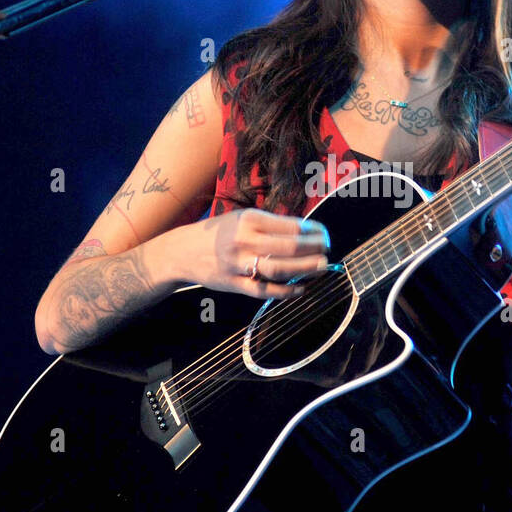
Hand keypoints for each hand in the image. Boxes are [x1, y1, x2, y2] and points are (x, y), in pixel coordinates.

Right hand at [183, 207, 331, 299]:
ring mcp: (238, 264)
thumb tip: (305, 231)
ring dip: (305, 269)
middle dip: (314, 249)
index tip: (324, 234)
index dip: (312, 231)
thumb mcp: (241, 218)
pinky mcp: (233, 283)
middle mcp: (244, 240)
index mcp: (249, 220)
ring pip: (279, 269)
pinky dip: (284, 292)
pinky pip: (263, 290)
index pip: (290, 226)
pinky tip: (300, 289)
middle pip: (289, 247)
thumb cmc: (219, 233)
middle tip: (327, 250)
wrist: (183, 251)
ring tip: (321, 267)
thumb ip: (269, 224)